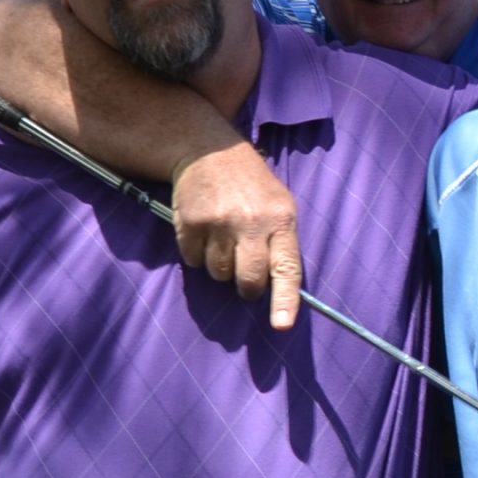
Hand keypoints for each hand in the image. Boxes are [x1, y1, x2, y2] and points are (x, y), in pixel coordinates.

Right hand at [171, 143, 303, 329]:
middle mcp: (251, 223)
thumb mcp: (281, 205)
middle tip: (244, 279)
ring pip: (219, 274)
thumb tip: (277, 288)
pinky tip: (205, 233)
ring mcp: (219, 223)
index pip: (287, 268)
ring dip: (221, 267)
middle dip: (246, 288)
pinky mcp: (191, 224)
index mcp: (282, 220)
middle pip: (248, 280)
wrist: (211, 151)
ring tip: (224, 240)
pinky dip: (199, 255)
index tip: (281, 325)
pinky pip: (194, 262)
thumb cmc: (253, 185)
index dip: (285, 301)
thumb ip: (282, 244)